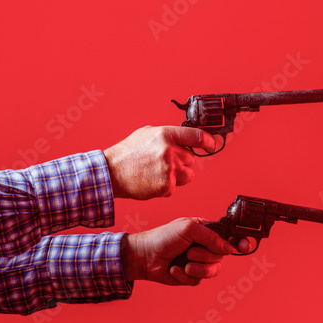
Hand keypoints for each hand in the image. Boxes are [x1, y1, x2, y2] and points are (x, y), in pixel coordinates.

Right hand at [102, 126, 218, 199]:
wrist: (111, 173)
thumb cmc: (126, 154)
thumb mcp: (145, 134)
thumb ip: (166, 135)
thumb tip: (183, 138)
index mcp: (165, 134)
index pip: (196, 136)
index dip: (208, 141)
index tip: (212, 145)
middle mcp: (169, 150)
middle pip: (191, 160)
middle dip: (182, 164)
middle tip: (164, 165)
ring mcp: (169, 168)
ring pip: (188, 175)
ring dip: (178, 177)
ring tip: (158, 174)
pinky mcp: (166, 185)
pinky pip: (175, 188)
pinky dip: (165, 188)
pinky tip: (151, 182)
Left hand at [119, 217, 253, 285]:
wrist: (144, 257)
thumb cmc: (163, 238)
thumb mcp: (188, 229)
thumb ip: (211, 236)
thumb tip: (230, 248)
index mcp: (205, 231)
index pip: (229, 236)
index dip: (239, 242)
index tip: (245, 246)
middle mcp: (204, 246)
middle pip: (221, 257)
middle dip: (205, 257)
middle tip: (189, 252)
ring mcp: (198, 262)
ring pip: (213, 271)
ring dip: (196, 268)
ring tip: (183, 263)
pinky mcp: (191, 276)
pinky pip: (198, 280)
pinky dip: (185, 276)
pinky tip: (174, 269)